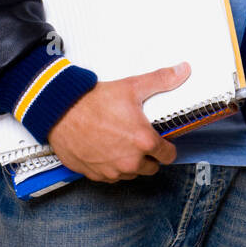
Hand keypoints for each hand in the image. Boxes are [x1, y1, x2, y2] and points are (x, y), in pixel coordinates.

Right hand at [47, 62, 189, 181]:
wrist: (61, 111)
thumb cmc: (95, 100)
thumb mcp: (132, 86)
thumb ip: (162, 80)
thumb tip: (183, 70)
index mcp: (144, 142)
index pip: (168, 156)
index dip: (167, 147)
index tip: (162, 142)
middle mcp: (130, 161)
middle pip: (151, 168)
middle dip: (150, 156)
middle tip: (141, 141)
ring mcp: (111, 171)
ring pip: (130, 173)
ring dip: (130, 163)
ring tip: (123, 144)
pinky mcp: (94, 174)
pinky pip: (110, 176)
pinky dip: (111, 167)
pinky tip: (107, 151)